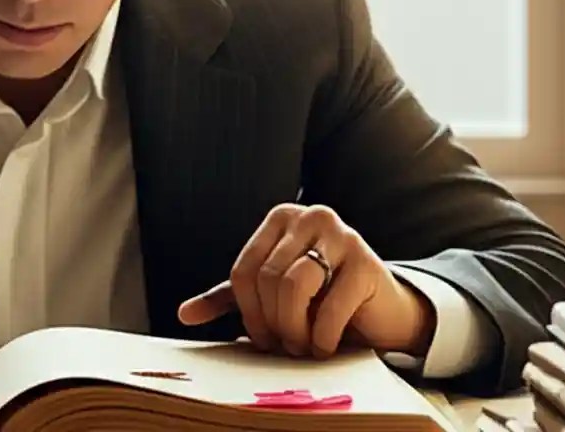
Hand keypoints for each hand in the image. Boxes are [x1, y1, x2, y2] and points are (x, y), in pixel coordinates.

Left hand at [176, 203, 434, 358]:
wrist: (380, 310)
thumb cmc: (319, 298)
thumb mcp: (269, 296)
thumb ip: (228, 300)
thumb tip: (184, 314)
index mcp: (280, 218)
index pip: (244, 269)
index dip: (247, 312)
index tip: (259, 338)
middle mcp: (310, 217)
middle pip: (267, 278)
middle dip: (272, 323)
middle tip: (284, 347)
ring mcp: (342, 235)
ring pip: (294, 286)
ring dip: (294, 329)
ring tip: (302, 348)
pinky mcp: (368, 263)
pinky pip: (329, 307)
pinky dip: (321, 337)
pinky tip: (325, 347)